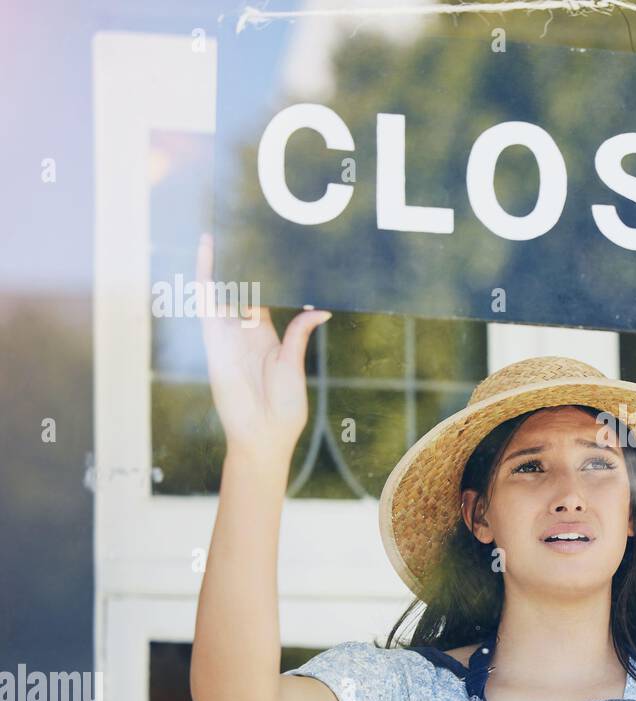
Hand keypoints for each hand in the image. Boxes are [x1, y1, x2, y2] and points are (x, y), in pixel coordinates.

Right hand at [196, 232, 331, 461]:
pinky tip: (209, 246)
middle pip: (244, 286)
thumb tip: (321, 310)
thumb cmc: (283, 407)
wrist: (261, 433)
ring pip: (225, 286)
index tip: (282, 251)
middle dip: (249, 261)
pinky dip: (205, 272)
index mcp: (268, 335)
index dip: (272, 275)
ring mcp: (228, 331)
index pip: (268, 296)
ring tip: (234, 223)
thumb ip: (298, 333)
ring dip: (228, 258)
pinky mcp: (214, 336)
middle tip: (257, 226)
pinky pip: (205, 300)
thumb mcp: (293, 365)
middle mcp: (245, 330)